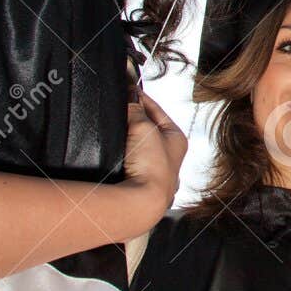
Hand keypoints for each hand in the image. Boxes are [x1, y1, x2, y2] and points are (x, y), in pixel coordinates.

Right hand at [122, 93, 187, 214]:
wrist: (142, 201)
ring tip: (114, 131)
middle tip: (118, 108)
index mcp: (177, 139)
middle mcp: (170, 157)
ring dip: (127, 139)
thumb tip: (130, 95)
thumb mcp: (144, 128)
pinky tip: (113, 154)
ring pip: (138, 147)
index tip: (127, 89)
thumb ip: (136, 109)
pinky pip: (129, 163)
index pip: (157, 111)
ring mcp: (155, 172)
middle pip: (148, 129)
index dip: (141, 98)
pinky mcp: (140, 185)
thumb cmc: (152, 168)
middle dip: (133, 119)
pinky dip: (122, 155)